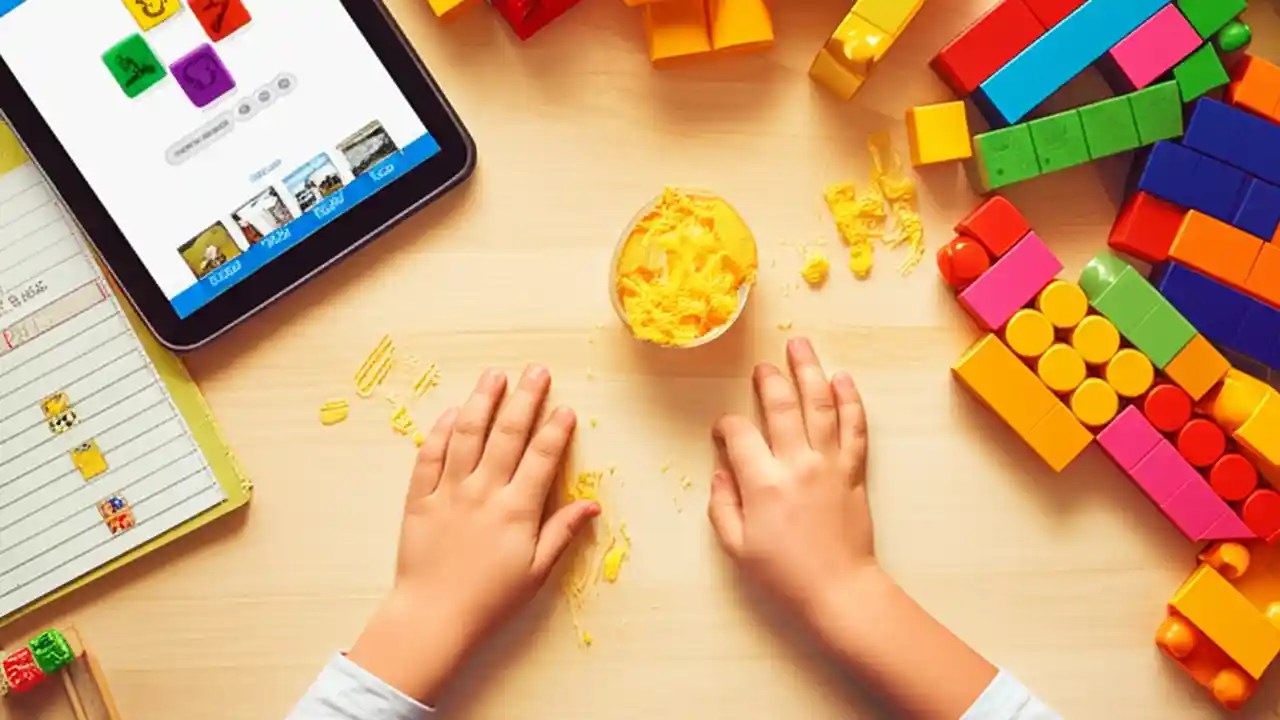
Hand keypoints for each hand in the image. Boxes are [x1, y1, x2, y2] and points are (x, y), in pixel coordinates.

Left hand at [349, 366, 599, 703]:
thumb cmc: (489, 600)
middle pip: (507, 434)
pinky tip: (455, 412)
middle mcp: (483, 493)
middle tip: (536, 371)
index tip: (566, 408)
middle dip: (525, 399)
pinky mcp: (419, 498)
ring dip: (483, 401)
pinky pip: (430, 455)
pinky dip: (442, 430)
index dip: (556, 430)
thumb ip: (562, 532)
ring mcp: (448, 492)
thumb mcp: (536, 572)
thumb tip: (592, 505)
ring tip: (495, 376)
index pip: (541, 458)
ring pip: (467, 434)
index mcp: (516, 511)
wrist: (432, 617)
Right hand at [708, 337, 874, 626]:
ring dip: (809, 371)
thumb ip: (722, 505)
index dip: (726, 425)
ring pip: (819, 406)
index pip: (739, 435)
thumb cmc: (785, 574)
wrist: (839, 590)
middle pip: (780, 406)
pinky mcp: (853, 471)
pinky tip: (842, 380)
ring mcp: (829, 465)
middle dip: (769, 380)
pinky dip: (849, 400)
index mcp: (762, 484)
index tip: (723, 430)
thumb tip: (721, 471)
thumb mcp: (737, 547)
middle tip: (762, 366)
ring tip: (800, 345)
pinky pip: (854, 428)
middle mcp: (796, 465)